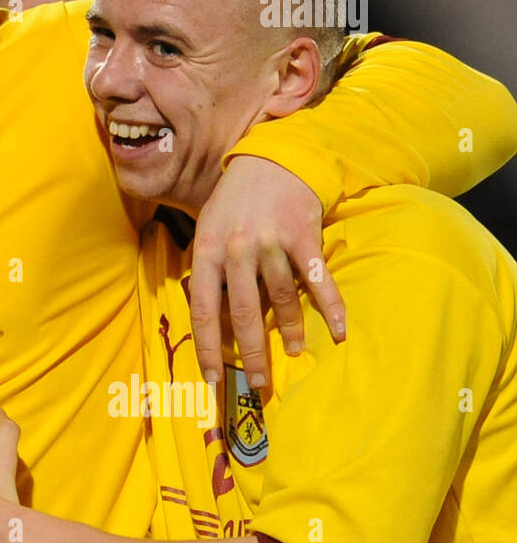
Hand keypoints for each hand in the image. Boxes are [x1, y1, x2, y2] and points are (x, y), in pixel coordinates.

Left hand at [190, 156, 346, 388]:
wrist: (271, 160)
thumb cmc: (234, 201)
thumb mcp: (207, 229)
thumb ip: (206, 267)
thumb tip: (204, 312)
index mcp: (207, 250)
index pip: (202, 309)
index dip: (207, 347)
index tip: (213, 377)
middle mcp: (236, 249)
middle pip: (241, 312)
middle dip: (251, 353)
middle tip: (259, 382)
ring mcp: (271, 243)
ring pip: (280, 298)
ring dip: (289, 331)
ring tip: (293, 353)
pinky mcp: (303, 237)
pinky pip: (318, 280)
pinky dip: (331, 307)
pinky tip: (340, 331)